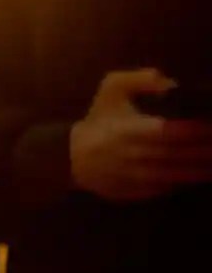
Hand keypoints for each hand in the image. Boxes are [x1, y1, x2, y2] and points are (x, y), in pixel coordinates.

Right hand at [70, 68, 211, 200]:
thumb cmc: (99, 121)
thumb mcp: (110, 91)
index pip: (166, 131)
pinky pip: (165, 188)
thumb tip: (168, 82)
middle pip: (175, 154)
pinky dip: (184, 182)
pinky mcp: (134, 192)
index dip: (193, 130)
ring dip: (200, 170)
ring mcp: (132, 177)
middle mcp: (131, 155)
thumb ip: (137, 80)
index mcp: (126, 130)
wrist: (73, 157)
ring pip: (173, 175)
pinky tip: (202, 175)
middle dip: (204, 150)